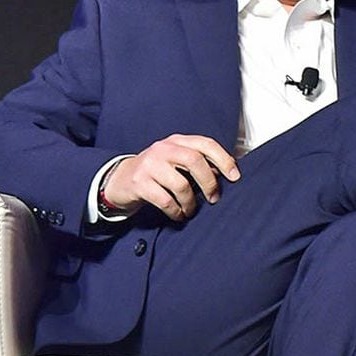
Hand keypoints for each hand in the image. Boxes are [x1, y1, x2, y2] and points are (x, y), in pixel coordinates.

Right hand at [103, 134, 239, 221]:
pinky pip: (165, 201)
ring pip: (181, 184)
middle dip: (209, 182)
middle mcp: (163, 149)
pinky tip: (177, 214)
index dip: (224, 159)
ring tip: (191, 210)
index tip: (235, 176)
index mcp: (177, 141)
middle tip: (214, 198)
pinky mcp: (139, 183)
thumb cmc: (155, 172)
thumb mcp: (176, 161)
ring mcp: (150, 165)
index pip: (206, 144)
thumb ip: (197, 163)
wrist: (120, 179)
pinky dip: (176, 211)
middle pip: (195, 161)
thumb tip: (224, 174)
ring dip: (191, 202)